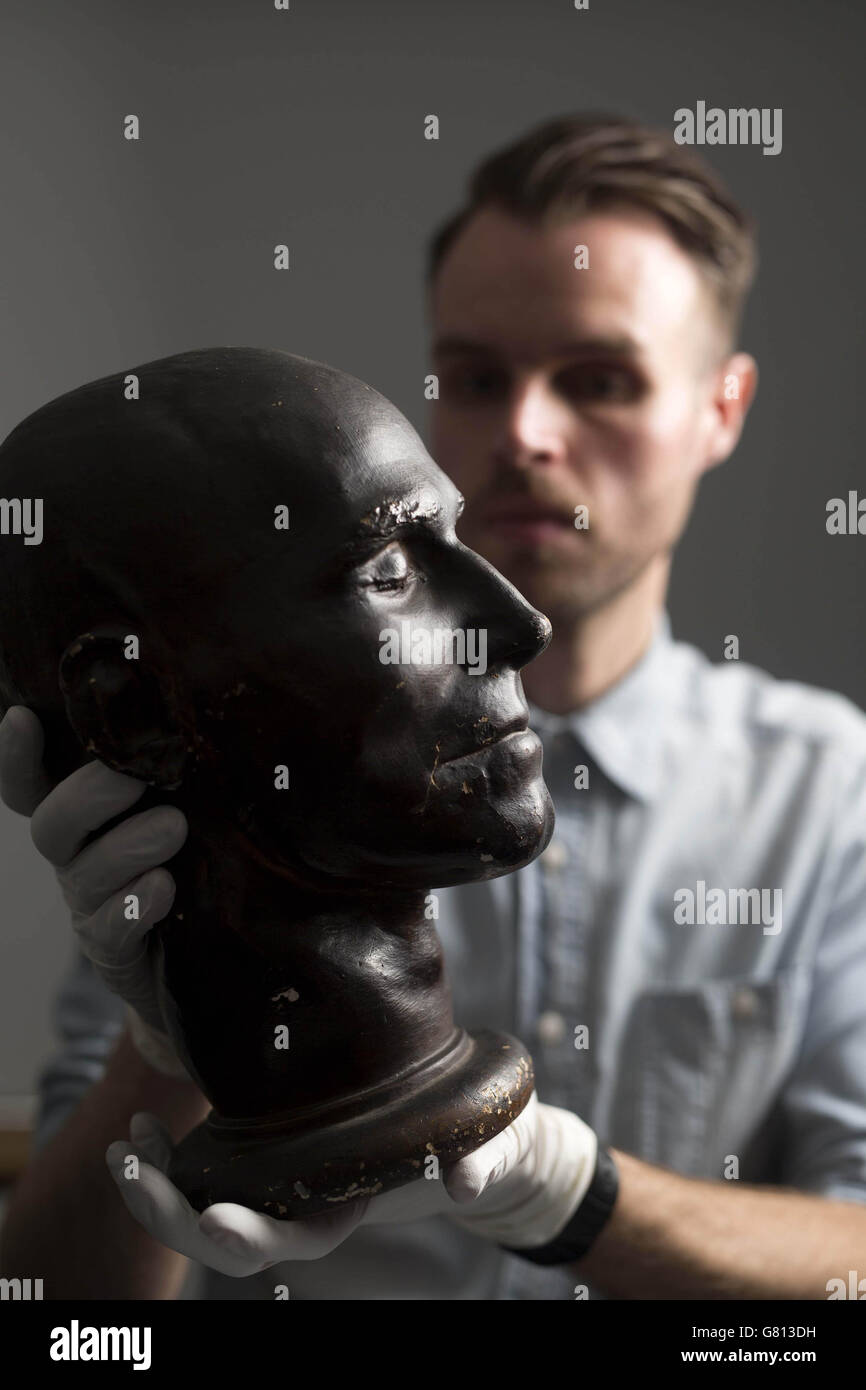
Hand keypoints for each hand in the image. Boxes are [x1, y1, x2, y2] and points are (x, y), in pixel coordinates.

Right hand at [0, 705, 187, 1040]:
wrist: (207, 955)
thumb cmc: (195, 861)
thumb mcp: (186, 808)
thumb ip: (178, 772)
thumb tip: (206, 713)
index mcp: (85, 818)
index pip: (33, 786)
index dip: (17, 758)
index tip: (20, 718)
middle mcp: (77, 858)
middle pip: (52, 825)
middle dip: (89, 796)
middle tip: (135, 778)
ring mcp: (92, 906)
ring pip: (86, 874)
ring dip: (127, 846)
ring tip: (174, 828)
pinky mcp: (118, 951)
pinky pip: (113, 929)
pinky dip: (136, 904)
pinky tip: (163, 887)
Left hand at [105, 1098, 554, 1276]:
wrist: (464, 1128)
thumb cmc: (481, 1142)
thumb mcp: (491, 1146)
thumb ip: (484, 1163)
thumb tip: (467, 1182)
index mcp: (346, 1210)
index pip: (292, 1239)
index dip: (250, 1237)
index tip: (214, 1218)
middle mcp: (302, 1205)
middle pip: (224, 1235)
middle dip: (171, 1214)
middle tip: (130, 1171)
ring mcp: (276, 1183)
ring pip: (199, 1207)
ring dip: (153, 1184)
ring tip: (125, 1145)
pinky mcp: (261, 1152)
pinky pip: (200, 1169)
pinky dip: (165, 1154)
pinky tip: (142, 1124)